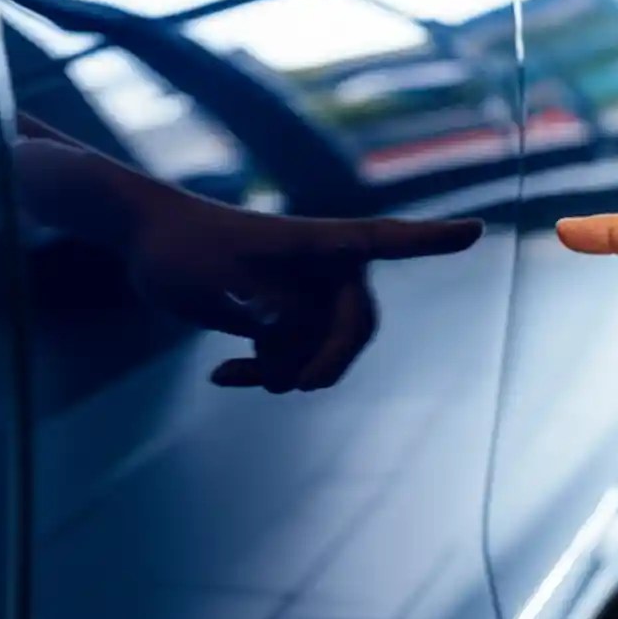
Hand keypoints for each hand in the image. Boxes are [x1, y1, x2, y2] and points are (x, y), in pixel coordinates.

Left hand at [128, 202, 481, 392]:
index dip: (431, 240)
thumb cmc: (181, 248)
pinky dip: (263, 371)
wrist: (142, 241)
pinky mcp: (281, 314)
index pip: (385, 240)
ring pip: (321, 350)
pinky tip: (223, 376)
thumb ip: (268, 309)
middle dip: (330, 358)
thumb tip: (301, 333)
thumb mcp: (219, 283)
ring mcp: (302, 292)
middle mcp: (320, 267)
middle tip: (298, 387)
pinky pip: (292, 356)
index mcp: (316, 242)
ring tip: (232, 373)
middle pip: (356, 323)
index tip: (475, 231)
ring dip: (285, 370)